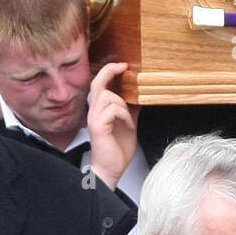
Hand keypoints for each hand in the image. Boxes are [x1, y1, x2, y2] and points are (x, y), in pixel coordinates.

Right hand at [86, 61, 138, 189]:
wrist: (112, 169)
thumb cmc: (117, 149)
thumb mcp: (129, 123)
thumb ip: (131, 108)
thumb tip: (141, 95)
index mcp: (100, 109)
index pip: (99, 83)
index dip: (110, 71)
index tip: (124, 65)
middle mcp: (94, 111)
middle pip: (97, 83)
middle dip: (110, 71)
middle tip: (124, 67)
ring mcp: (95, 119)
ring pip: (107, 96)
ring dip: (123, 104)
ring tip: (130, 118)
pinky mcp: (98, 127)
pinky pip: (112, 110)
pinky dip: (124, 115)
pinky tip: (129, 125)